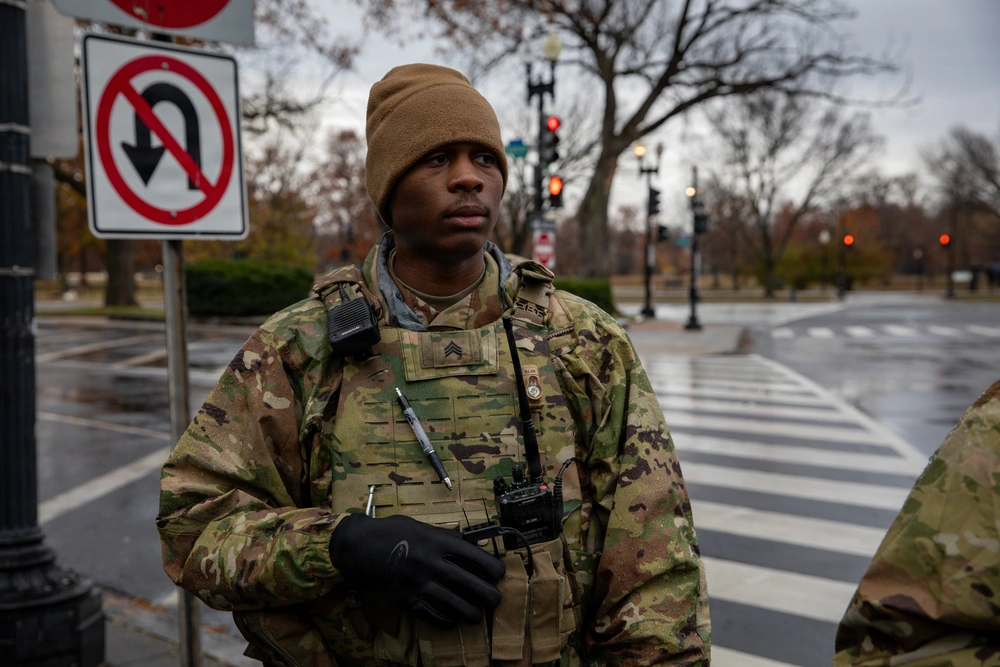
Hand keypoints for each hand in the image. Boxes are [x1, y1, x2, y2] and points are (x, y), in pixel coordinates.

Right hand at [330, 513, 504, 627]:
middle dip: (486, 594)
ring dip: (469, 611)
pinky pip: (429, 613)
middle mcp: (431, 563)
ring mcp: (419, 582)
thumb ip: (444, 535)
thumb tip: (467, 542)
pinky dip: (444, 619)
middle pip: (466, 581)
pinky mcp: (406, 598)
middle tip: (497, 600)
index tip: (500, 574)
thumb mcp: (420, 526)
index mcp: (436, 541)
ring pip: (451, 602)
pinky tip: (453, 621)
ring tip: (479, 616)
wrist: (361, 547)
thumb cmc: (391, 532)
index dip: (490, 566)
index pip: (472, 555)